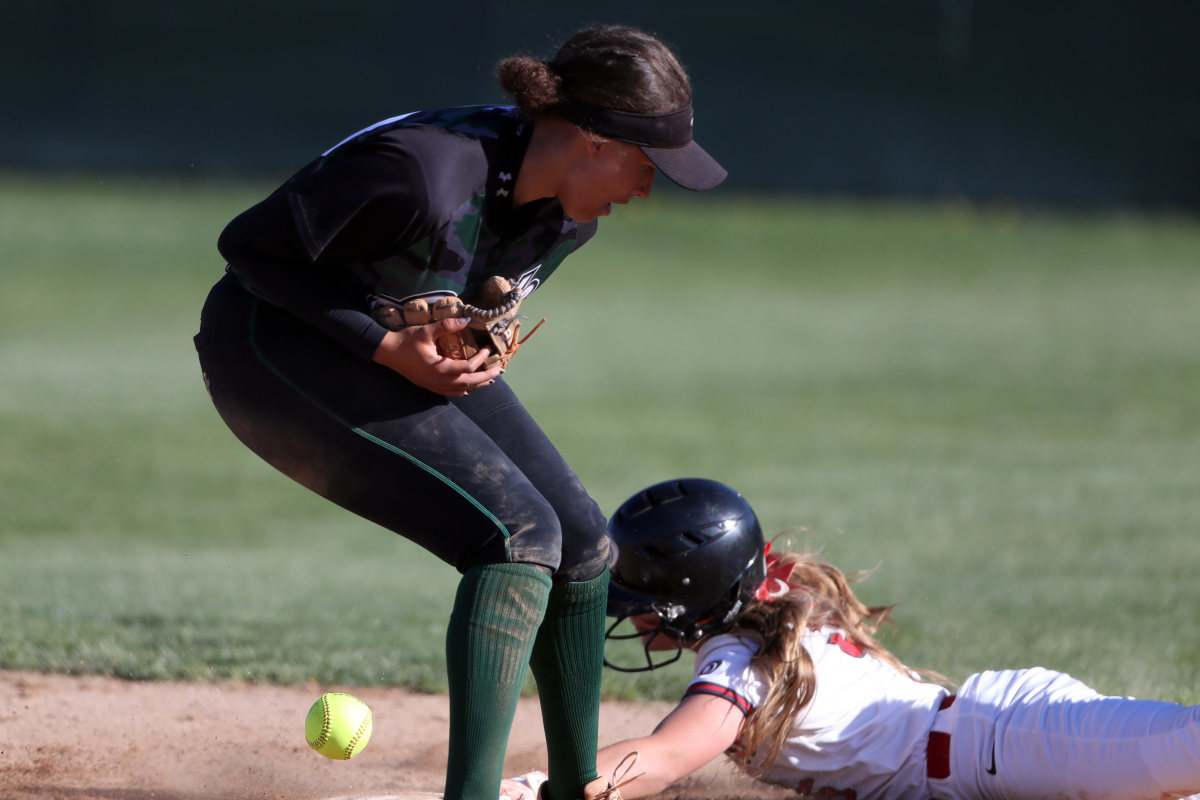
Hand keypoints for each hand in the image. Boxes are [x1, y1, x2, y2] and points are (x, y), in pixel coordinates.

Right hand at [372, 317, 502, 396]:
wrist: (386, 352)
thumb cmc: (406, 341)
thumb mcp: (427, 331)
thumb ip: (447, 325)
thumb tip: (467, 320)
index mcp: (439, 368)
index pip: (467, 367)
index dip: (480, 360)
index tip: (487, 350)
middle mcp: (438, 381)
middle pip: (468, 383)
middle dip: (485, 378)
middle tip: (499, 372)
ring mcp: (433, 386)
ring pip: (460, 390)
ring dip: (476, 385)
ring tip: (489, 381)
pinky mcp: (428, 386)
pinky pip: (449, 393)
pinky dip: (461, 390)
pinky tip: (467, 388)